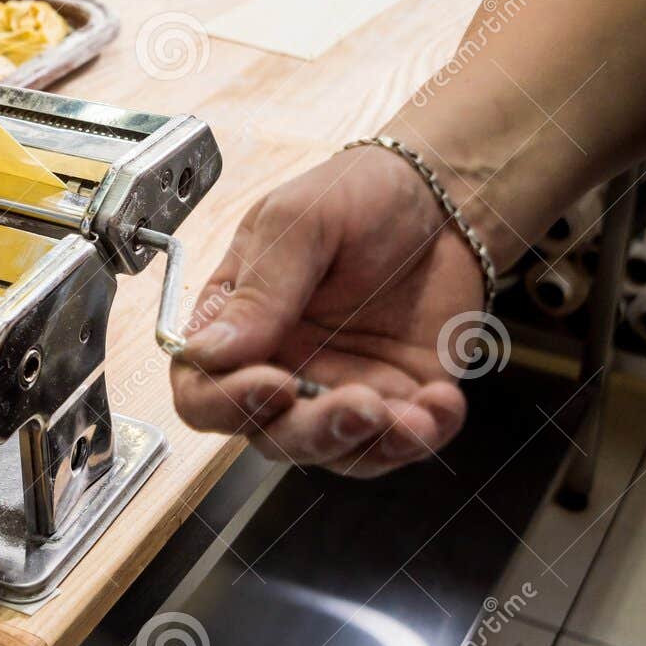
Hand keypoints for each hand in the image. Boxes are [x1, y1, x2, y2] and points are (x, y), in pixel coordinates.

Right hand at [170, 144, 485, 476]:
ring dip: (369, 443)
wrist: (443, 199)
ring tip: (410, 413)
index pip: (201, 390)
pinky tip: (442, 403)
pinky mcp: (398, 399)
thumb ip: (259, 289)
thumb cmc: (358, 195)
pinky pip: (399, 444)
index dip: (226, 404)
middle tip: (358, 404)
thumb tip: (210, 351)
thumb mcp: (300, 222)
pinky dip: (421, 437)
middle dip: (312, 432)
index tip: (273, 385)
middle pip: (268, 434)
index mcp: (236, 323)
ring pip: (333, 450)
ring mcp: (338, 386)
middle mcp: (281, 364)